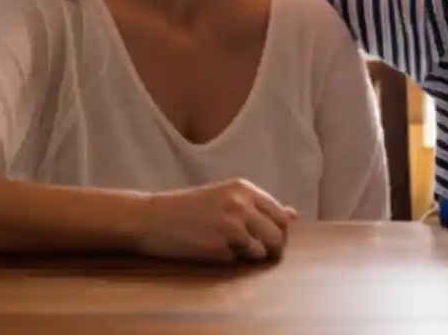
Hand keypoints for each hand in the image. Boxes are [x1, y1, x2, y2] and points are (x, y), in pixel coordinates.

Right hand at [133, 179, 298, 262]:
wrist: (154, 218)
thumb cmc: (190, 208)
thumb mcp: (226, 197)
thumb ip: (259, 206)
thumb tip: (294, 215)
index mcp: (244, 188)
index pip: (281, 214)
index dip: (279, 231)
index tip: (268, 238)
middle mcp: (242, 204)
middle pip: (279, 233)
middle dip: (274, 247)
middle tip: (259, 252)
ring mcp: (232, 225)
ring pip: (263, 249)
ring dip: (254, 254)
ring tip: (233, 249)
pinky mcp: (221, 246)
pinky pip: (241, 259)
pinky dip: (233, 259)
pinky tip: (215, 250)